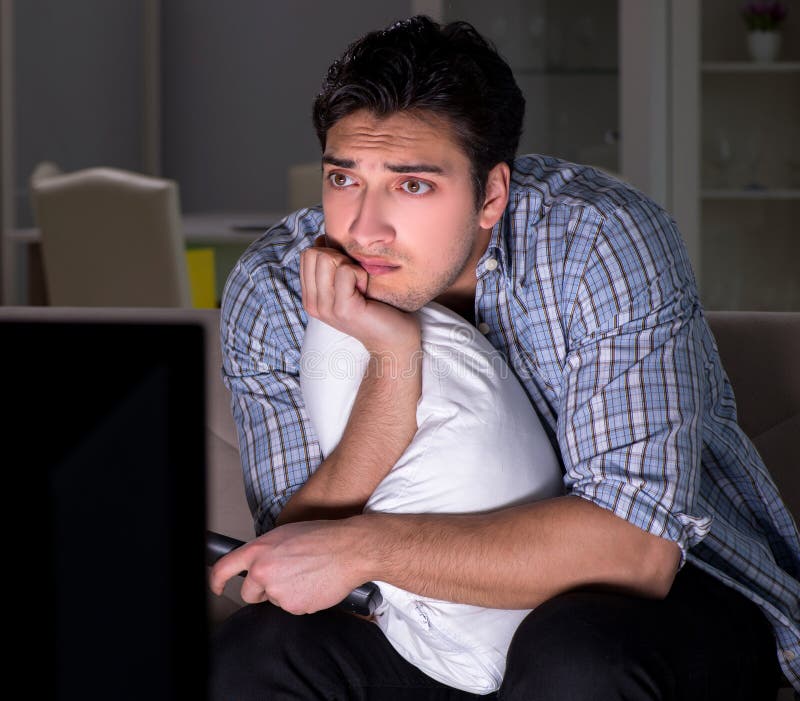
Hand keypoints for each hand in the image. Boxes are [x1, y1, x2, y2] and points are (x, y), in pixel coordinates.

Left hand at [208, 519, 364, 614]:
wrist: (349, 549)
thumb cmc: (323, 537)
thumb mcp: (285, 534)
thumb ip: (266, 551)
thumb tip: (258, 564)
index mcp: (259, 549)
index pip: (224, 568)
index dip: (217, 581)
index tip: (217, 587)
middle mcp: (263, 571)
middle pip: (249, 593)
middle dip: (262, 591)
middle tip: (284, 578)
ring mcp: (277, 591)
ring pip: (274, 600)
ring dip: (286, 593)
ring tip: (307, 575)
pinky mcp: (293, 606)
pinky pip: (292, 607)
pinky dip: (302, 600)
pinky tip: (314, 584)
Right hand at [300, 236, 419, 353]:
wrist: (393, 339)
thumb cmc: (375, 307)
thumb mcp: (346, 284)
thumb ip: (330, 265)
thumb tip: (320, 238)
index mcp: (311, 297)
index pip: (307, 255)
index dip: (331, 254)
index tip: (348, 275)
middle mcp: (313, 304)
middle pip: (314, 253)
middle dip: (339, 258)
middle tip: (355, 280)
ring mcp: (327, 308)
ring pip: (327, 258)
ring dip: (350, 266)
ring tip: (361, 286)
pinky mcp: (344, 309)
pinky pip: (347, 270)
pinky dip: (361, 274)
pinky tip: (367, 291)